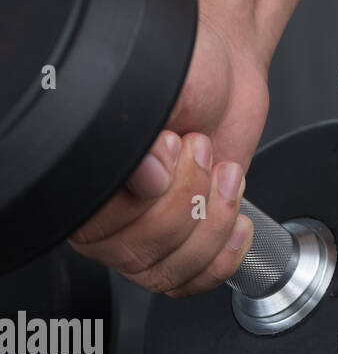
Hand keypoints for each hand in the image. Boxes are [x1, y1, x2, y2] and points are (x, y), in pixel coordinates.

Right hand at [68, 14, 270, 296]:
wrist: (225, 74)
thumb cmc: (187, 72)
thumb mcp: (163, 87)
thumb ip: (142, 131)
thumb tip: (142, 174)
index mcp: (83, 175)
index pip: (95, 224)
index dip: (145, 195)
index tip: (171, 148)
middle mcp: (104, 212)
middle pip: (137, 253)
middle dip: (187, 198)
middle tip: (200, 150)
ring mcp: (144, 231)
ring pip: (166, 273)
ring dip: (210, 224)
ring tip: (223, 173)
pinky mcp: (183, 242)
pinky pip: (190, 281)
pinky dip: (223, 257)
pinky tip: (238, 222)